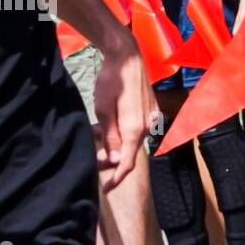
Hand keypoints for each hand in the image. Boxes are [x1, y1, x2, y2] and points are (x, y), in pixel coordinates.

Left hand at [93, 33, 152, 189]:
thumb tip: (117, 160)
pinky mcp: (150, 111)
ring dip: (114, 143)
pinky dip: (121, 132)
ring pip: (131, 141)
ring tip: (96, 133)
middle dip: (111, 158)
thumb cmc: (112, 80)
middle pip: (129, 153)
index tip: (105, 189)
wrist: (127, 55)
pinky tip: (106, 125)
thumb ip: (111, 137)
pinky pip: (135, 129)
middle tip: (94, 154)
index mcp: (135, 129)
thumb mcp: (103, 110)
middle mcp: (147, 126)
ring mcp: (151, 118)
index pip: (127, 163)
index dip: (116, 178)